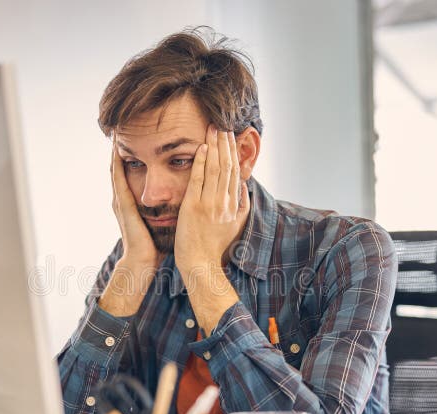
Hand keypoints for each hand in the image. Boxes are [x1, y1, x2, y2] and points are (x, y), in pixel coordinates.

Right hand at [109, 133, 160, 266]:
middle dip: (122, 146)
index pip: (133, 171)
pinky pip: (117, 180)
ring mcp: (120, 201)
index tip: (139, 135)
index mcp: (133, 200)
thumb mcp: (161, 218)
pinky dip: (116, 164)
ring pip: (116, 169)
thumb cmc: (155, 244)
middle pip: (121, 165)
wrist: (143, 262)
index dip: (135, 153)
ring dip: (116, 150)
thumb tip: (184, 193)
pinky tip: (117, 151)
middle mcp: (124, 197)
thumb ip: (167, 205)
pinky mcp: (122, 205)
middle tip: (122, 126)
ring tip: (117, 131)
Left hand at [174, 126, 249, 276]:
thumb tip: (243, 184)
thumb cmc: (216, 248)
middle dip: (224, 144)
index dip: (233, 152)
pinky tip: (201, 148)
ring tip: (212, 129)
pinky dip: (200, 163)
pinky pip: (198, 180)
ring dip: (213, 147)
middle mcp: (223, 202)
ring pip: (213, 169)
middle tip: (222, 125)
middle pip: (226, 166)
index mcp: (233, 205)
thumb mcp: (236, 225)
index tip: (231, 136)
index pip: (234, 172)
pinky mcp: (193, 207)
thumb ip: (242, 204)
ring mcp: (209, 204)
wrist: (202, 265)